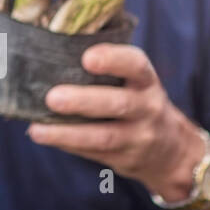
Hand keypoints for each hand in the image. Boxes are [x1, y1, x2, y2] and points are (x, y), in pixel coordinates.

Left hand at [26, 43, 203, 197]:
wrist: (171, 149)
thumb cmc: (137, 99)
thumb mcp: (135, 80)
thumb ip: (107, 65)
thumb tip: (50, 49)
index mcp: (146, 80)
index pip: (136, 65)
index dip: (113, 60)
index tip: (87, 58)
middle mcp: (147, 108)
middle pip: (119, 104)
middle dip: (84, 101)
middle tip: (52, 97)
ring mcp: (138, 137)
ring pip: (104, 136)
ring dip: (68, 133)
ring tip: (38, 129)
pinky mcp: (124, 160)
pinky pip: (93, 153)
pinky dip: (66, 144)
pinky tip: (43, 136)